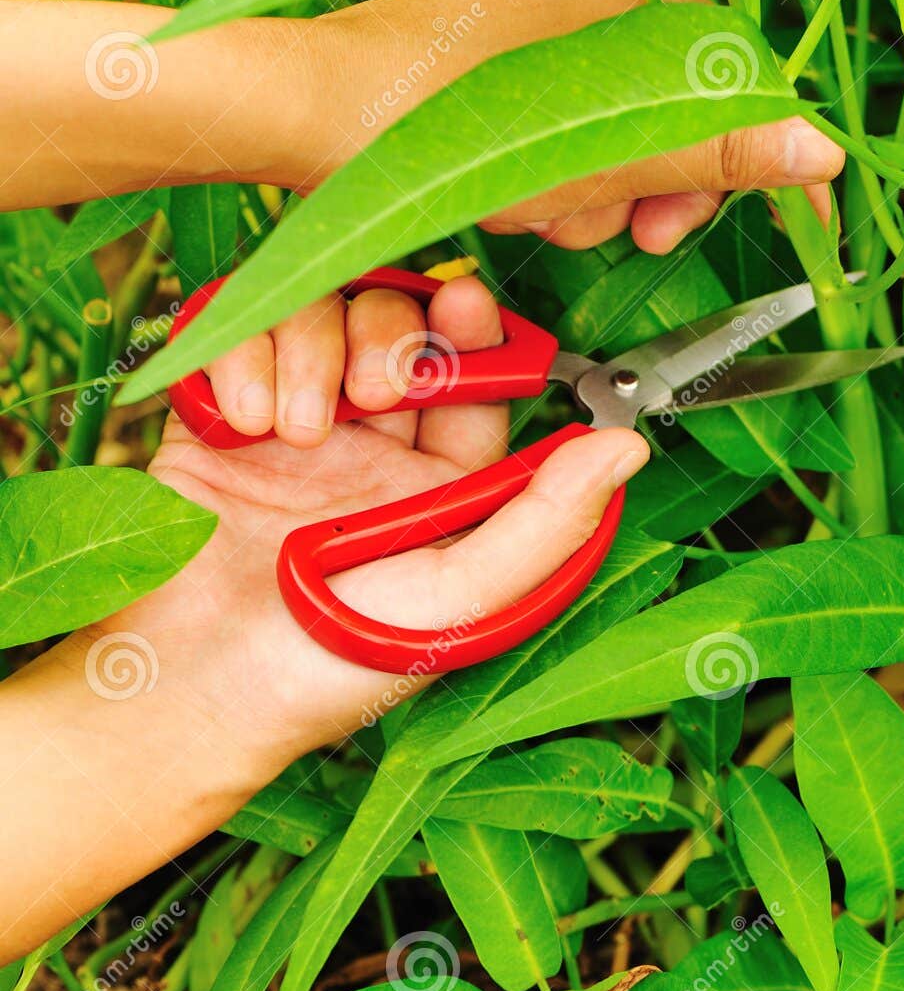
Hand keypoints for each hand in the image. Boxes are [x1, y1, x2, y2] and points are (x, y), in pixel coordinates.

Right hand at [127, 275, 647, 756]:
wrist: (185, 680)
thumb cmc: (328, 662)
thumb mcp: (456, 598)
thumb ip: (546, 522)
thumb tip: (630, 446)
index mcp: (437, 485)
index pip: (473, 378)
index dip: (474, 335)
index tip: (464, 310)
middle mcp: (372, 445)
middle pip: (399, 326)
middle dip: (392, 338)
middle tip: (376, 391)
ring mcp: (295, 422)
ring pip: (323, 314)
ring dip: (314, 352)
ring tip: (295, 429)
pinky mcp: (221, 411)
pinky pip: (244, 330)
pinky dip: (246, 357)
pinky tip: (242, 420)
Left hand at [323, 0, 843, 249]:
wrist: (306, 113)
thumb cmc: (448, 121)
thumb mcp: (604, 151)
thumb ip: (716, 147)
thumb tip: (822, 149)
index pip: (734, 67)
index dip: (754, 148)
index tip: (778, 215)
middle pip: (677, 103)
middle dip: (658, 182)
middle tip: (641, 236)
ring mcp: (532, 26)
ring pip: (615, 129)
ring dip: (592, 190)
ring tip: (537, 213)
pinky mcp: (488, 66)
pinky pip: (558, 129)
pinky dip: (545, 176)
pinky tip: (503, 201)